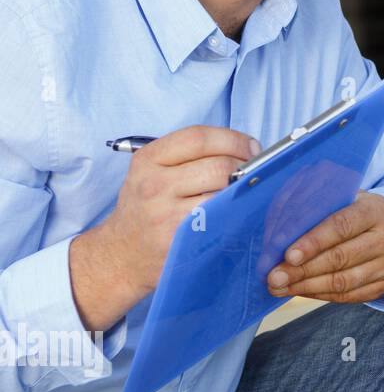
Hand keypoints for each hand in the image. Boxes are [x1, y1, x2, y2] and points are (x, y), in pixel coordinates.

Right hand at [102, 125, 258, 297]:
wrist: (121, 253)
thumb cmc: (147, 207)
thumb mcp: (153, 172)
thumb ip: (191, 156)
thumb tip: (249, 149)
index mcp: (148, 159)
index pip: (199, 138)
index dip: (234, 139)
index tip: (251, 146)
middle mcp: (154, 184)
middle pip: (218, 166)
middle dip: (245, 167)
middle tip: (254, 172)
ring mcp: (165, 214)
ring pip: (222, 194)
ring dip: (242, 191)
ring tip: (245, 192)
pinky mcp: (178, 240)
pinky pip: (219, 220)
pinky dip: (234, 213)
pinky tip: (236, 212)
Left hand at [265, 191, 383, 303]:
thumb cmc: (354, 212)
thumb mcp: (341, 199)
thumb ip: (314, 208)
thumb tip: (279, 232)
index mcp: (374, 211)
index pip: (341, 226)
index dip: (313, 242)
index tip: (287, 256)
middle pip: (339, 258)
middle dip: (302, 270)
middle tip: (274, 277)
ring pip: (342, 281)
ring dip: (306, 286)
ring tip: (279, 287)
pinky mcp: (383, 285)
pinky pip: (346, 295)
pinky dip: (318, 294)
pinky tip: (299, 290)